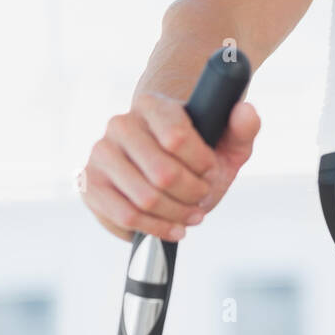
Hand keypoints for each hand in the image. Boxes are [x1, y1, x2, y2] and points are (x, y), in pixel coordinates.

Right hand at [81, 92, 260, 241]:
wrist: (161, 161)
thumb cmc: (197, 152)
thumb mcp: (227, 140)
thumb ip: (243, 126)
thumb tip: (245, 111)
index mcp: (152, 105)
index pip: (177, 138)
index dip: (202, 164)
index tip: (211, 171)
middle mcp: (120, 125)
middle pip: (163, 174)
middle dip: (192, 194)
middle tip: (203, 197)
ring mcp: (101, 155)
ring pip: (145, 199)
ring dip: (176, 215)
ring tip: (191, 215)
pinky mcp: (90, 185)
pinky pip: (125, 217)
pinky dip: (155, 228)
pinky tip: (172, 228)